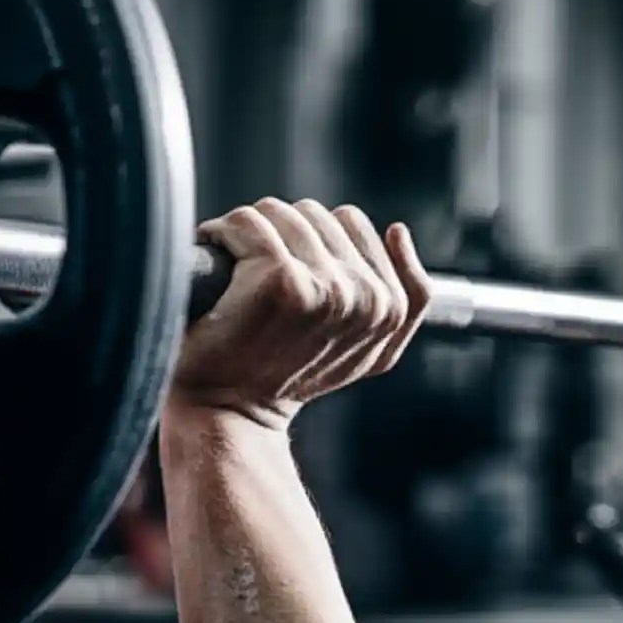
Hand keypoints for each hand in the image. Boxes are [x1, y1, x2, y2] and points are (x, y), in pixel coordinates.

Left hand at [168, 198, 432, 430]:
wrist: (231, 410)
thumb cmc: (290, 376)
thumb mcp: (370, 352)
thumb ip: (406, 299)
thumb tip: (398, 231)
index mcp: (388, 307)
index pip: (350, 222)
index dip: (311, 240)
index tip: (289, 269)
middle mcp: (362, 295)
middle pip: (313, 213)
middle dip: (280, 233)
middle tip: (256, 275)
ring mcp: (322, 286)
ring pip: (277, 212)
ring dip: (249, 233)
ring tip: (236, 272)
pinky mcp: (280, 278)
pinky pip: (246, 222)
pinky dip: (221, 234)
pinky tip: (216, 266)